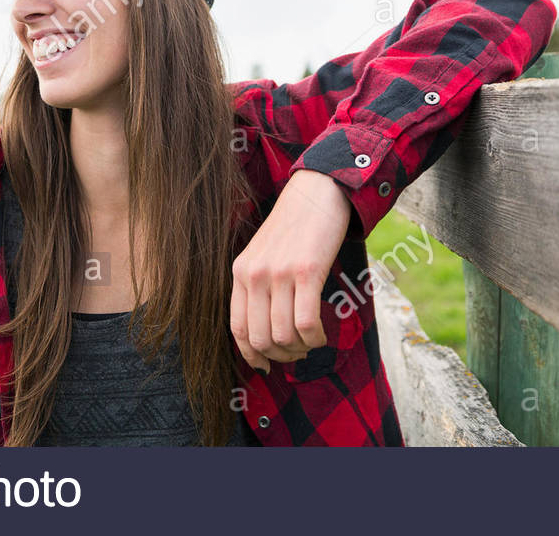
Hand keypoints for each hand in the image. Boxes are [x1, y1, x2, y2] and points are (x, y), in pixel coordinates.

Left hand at [230, 168, 352, 372]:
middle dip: (281, 356)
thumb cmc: (294, 228)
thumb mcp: (263, 255)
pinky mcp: (306, 271)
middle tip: (298, 352)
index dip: (252, 355)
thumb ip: (258, 287)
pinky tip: (321, 333)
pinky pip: (306, 323)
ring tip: (312, 342)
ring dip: (301, 349)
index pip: (238, 329)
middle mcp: (254, 275)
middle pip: (261, 339)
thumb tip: (265, 332)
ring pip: (284, 336)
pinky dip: (315, 338)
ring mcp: (279, 273)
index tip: (267, 365)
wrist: (316, 193)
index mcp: (240, 272)